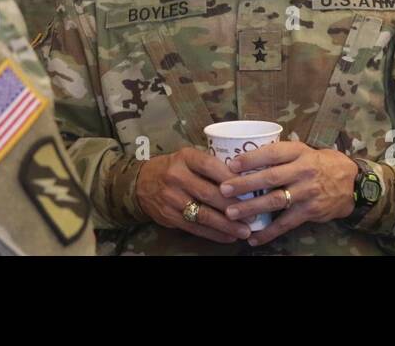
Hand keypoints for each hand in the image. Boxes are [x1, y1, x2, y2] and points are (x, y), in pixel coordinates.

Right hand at [136, 147, 250, 242]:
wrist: (141, 183)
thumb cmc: (174, 168)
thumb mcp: (188, 158)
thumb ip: (211, 165)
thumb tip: (245, 177)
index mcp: (185, 157)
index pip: (210, 165)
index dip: (230, 177)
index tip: (249, 187)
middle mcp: (176, 176)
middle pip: (209, 193)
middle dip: (233, 206)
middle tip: (253, 215)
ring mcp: (171, 198)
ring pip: (203, 214)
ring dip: (226, 225)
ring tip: (244, 231)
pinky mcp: (169, 216)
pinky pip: (195, 227)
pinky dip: (214, 234)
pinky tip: (228, 237)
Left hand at [219, 141, 358, 246]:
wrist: (352, 183)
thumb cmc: (320, 163)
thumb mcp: (304, 150)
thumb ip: (281, 154)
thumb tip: (245, 155)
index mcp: (299, 152)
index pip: (273, 153)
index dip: (252, 159)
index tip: (232, 165)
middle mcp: (303, 171)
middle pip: (270, 178)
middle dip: (244, 185)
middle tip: (224, 189)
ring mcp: (307, 192)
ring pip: (275, 201)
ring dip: (251, 208)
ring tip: (231, 213)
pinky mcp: (310, 212)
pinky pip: (286, 223)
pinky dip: (268, 232)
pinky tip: (253, 238)